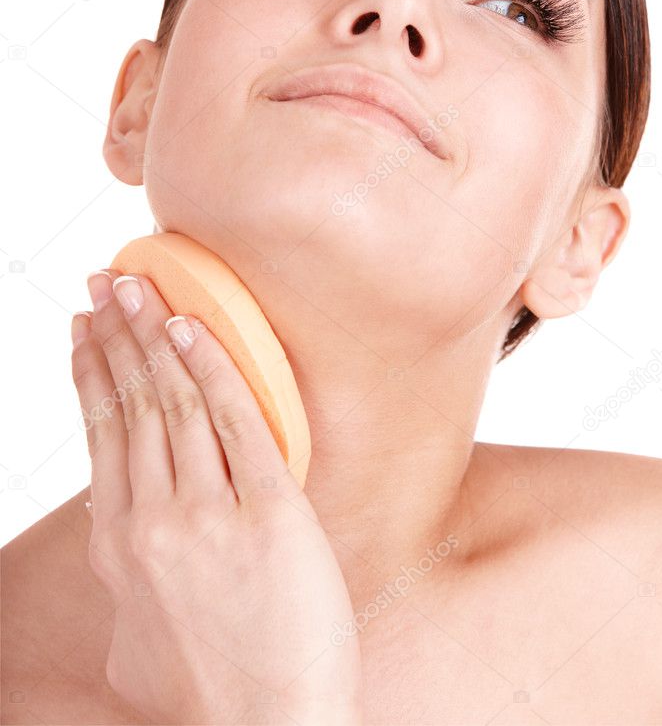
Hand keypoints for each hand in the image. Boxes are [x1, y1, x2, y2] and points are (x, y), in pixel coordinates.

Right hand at [70, 268, 362, 724]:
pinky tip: (196, 330)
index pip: (101, 433)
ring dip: (156, 335)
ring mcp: (208, 514)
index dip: (91, 372)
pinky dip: (216, 369)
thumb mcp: (135, 634)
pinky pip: (238, 423)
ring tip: (142, 287)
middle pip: (132, 403)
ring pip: (176, 402)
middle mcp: (153, 520)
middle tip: (107, 282)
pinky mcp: (270, 513)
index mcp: (120, 544)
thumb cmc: (204, 691)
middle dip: (117, 333)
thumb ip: (130, 577)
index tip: (84, 328)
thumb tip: (129, 541)